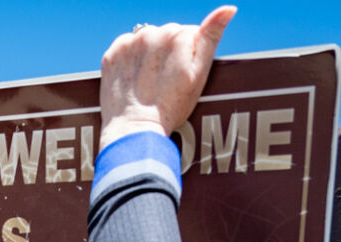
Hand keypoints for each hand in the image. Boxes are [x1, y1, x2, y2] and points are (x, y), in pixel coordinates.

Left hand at [99, 7, 236, 151]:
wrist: (135, 130)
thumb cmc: (171, 106)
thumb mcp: (199, 74)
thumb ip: (212, 36)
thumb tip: (228, 8)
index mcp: (178, 35)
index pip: (190, 33)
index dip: (189, 55)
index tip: (182, 75)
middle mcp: (152, 33)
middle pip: (168, 34)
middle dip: (170, 52)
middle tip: (166, 81)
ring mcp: (129, 43)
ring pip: (147, 39)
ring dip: (150, 54)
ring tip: (150, 80)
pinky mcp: (112, 54)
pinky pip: (126, 48)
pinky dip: (130, 59)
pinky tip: (135, 78)